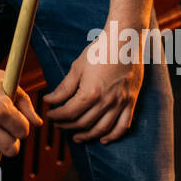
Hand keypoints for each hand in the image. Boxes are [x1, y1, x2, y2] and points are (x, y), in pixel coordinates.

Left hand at [43, 20, 145, 144]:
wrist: (125, 41)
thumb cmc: (100, 50)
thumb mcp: (78, 67)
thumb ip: (64, 87)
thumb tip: (50, 100)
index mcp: (90, 93)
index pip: (69, 113)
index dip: (57, 116)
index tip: (50, 115)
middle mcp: (106, 102)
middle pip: (83, 123)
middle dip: (67, 126)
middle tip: (58, 125)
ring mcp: (120, 103)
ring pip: (102, 129)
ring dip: (87, 136)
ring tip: (76, 137)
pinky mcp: (131, 102)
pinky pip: (123, 126)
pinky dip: (113, 136)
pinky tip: (103, 139)